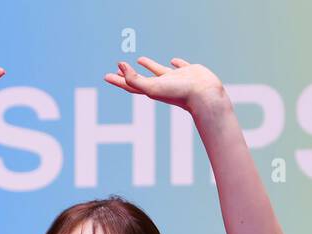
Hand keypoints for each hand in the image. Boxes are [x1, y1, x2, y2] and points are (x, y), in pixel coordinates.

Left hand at [104, 57, 224, 112]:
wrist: (205, 95)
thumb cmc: (179, 94)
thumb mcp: (152, 87)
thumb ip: (134, 79)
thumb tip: (120, 66)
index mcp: (153, 90)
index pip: (131, 85)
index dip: (118, 80)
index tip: (106, 76)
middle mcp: (163, 85)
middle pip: (141, 79)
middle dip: (129, 74)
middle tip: (119, 68)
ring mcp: (176, 79)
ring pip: (159, 71)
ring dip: (149, 66)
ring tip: (140, 59)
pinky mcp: (188, 73)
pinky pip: (179, 66)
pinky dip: (176, 63)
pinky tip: (173, 60)